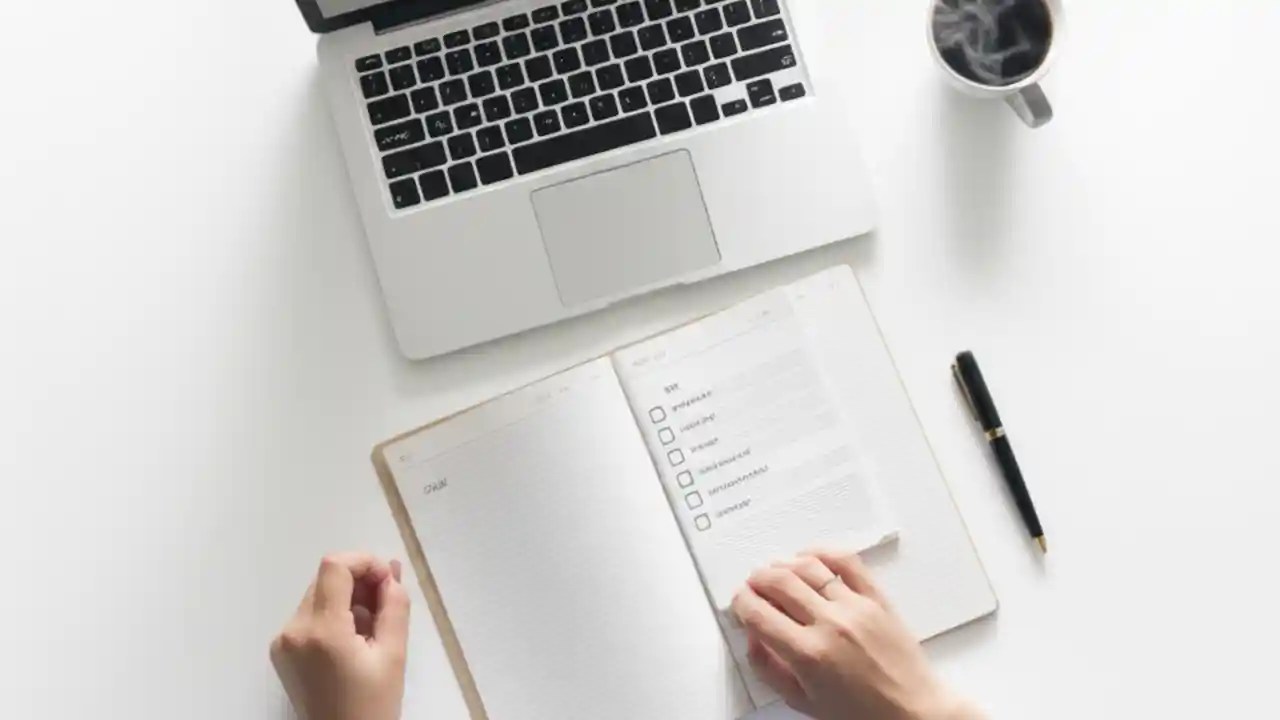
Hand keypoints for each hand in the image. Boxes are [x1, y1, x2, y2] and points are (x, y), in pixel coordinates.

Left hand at [271, 553, 410, 719]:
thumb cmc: (373, 705)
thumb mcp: (394, 654)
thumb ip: (394, 606)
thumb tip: (390, 573)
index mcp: (321, 631)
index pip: (334, 567)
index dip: (365, 562)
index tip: (388, 581)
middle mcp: (293, 630)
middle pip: (325, 579)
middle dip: (359, 581)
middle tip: (388, 603)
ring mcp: (282, 642)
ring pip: (318, 595)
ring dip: (348, 599)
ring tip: (373, 628)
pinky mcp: (282, 651)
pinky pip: (310, 616)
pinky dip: (334, 615)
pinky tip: (354, 639)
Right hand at [732, 550, 982, 719]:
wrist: (912, 712)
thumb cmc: (860, 714)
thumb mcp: (802, 702)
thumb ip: (769, 669)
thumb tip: (752, 636)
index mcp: (807, 655)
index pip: (758, 613)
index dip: (740, 602)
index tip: (739, 603)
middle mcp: (829, 624)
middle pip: (778, 582)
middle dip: (756, 580)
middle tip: (753, 586)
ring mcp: (855, 607)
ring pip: (807, 567)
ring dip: (782, 564)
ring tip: (775, 572)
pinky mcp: (877, 598)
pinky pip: (846, 561)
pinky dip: (822, 552)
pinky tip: (809, 557)